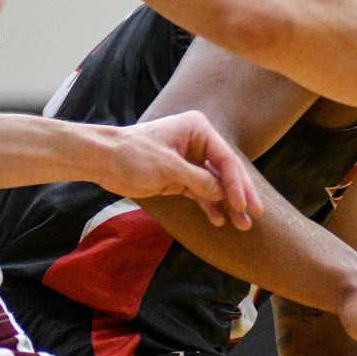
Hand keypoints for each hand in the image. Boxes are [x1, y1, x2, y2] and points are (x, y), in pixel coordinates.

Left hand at [93, 112, 262, 228]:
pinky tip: (219, 220)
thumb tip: (222, 194)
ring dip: (227, 204)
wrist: (102, 159)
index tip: (243, 206)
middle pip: (226, 171)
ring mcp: (189, 161)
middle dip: (239, 195)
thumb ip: (199, 181)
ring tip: (241, 225)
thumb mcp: (168, 167)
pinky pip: (201, 193)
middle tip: (254, 216)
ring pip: (215, 185)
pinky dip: (210, 206)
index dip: (236, 184)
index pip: (225, 159)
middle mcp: (198, 143)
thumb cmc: (133, 154)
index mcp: (198, 130)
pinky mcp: (179, 177)